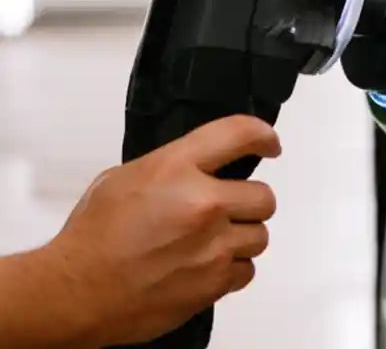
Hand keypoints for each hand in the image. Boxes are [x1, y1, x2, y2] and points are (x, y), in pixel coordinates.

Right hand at [41, 115, 280, 346]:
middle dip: (249, 203)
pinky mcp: (214, 281)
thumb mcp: (123, 179)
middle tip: (227, 210)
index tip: (268, 144)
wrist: (76, 293)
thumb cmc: (92, 239)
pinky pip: (247, 270)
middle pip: (264, 196)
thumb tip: (201, 169)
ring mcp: (213, 245)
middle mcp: (202, 203)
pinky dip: (231, 269)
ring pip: (259, 236)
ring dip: (240, 238)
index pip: (238, 134)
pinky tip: (204, 267)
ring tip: (208, 243)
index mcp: (175, 168)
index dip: (262, 135)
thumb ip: (171, 168)